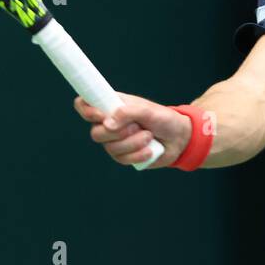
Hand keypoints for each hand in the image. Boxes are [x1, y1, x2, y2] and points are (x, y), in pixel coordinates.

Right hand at [73, 93, 191, 167]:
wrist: (179, 138)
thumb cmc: (164, 119)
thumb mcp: (148, 110)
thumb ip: (128, 113)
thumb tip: (107, 124)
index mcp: (112, 105)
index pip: (85, 104)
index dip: (87, 110)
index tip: (101, 115)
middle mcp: (110, 123)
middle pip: (96, 133)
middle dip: (118, 133)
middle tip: (137, 126)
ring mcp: (115, 141)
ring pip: (110, 148)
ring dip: (133, 143)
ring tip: (149, 136)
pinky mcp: (124, 156)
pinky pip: (122, 159)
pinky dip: (138, 154)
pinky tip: (149, 149)